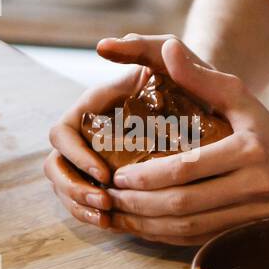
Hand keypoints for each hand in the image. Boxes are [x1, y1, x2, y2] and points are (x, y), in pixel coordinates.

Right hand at [44, 34, 167, 228]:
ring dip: (80, 205)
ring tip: (107, 217)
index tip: (105, 173)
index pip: (62, 133)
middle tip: (104, 203)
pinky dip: (92, 215)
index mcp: (91, 108)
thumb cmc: (184, 75)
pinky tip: (112, 223)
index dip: (77, 156)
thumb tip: (104, 46)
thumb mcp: (166, 59)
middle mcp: (87, 132)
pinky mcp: (108, 177)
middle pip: (56, 165)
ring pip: (67, 187)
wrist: (211, 98)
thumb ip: (140, 48)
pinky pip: (85, 201)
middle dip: (73, 188)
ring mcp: (95, 156)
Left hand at [49, 36, 268, 244]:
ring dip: (146, 224)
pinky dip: (162, 235)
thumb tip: (168, 50)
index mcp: (250, 151)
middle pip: (184, 203)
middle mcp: (253, 187)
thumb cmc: (264, 128)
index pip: (189, 168)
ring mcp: (249, 215)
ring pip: (187, 228)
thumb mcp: (241, 97)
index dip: (149, 175)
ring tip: (116, 212)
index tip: (119, 174)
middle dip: (140, 203)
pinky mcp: (240, 232)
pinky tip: (139, 226)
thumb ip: (202, 76)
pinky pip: (194, 240)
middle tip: (109, 195)